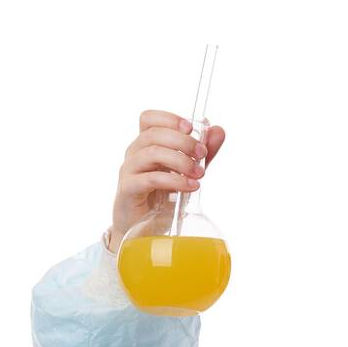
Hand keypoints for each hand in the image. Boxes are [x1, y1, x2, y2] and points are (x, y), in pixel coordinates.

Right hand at [109, 109, 224, 253]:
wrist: (144, 228)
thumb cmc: (162, 197)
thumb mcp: (187, 171)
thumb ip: (202, 152)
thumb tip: (218, 130)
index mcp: (146, 144)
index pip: (149, 118)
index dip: (169, 118)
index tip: (190, 128)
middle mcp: (135, 153)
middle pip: (153, 134)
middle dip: (182, 141)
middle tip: (202, 154)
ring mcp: (129, 170)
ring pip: (152, 153)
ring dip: (180, 160)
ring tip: (199, 173)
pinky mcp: (128, 189)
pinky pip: (150, 178)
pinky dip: (174, 181)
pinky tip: (190, 187)